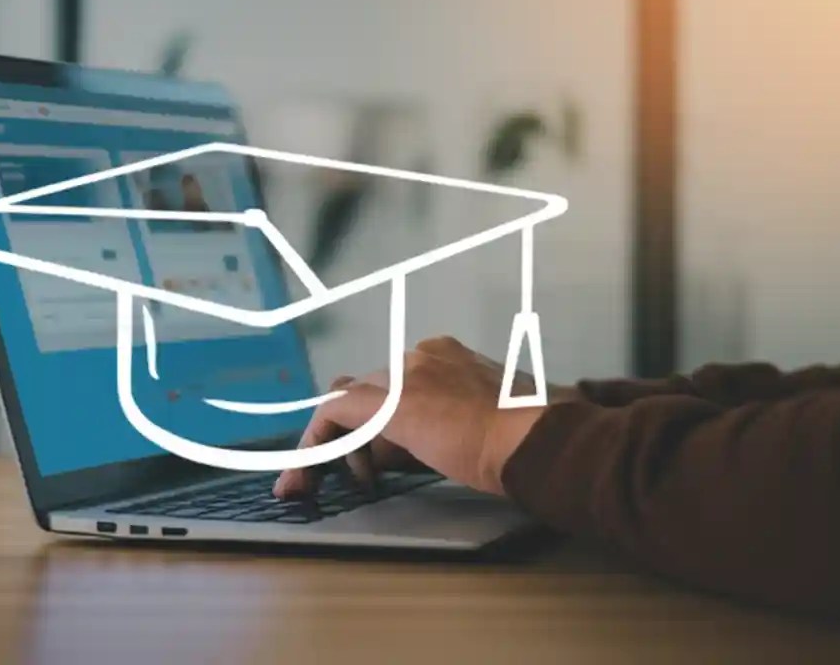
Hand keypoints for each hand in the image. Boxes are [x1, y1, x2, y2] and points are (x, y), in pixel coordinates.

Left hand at [273, 336, 557, 498]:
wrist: (539, 439)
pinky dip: (313, 445)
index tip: (383, 458)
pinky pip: (332, 415)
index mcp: (450, 358)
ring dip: (331, 443)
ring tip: (316, 482)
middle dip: (358, 437)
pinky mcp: (387, 403)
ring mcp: (404, 376)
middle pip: (369, 391)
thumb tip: (432, 448)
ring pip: (347, 402)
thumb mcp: (493, 423)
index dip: (384, 427)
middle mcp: (422, 357)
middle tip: (360, 476)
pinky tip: (300, 477)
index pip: (398, 384)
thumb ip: (457, 426)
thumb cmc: (533, 438)